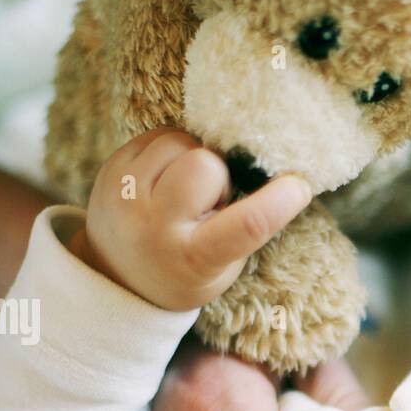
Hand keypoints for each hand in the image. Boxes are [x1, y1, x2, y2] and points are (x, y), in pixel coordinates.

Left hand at [69, 127, 312, 310]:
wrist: (120, 276)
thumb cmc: (188, 269)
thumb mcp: (224, 264)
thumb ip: (246, 225)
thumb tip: (272, 166)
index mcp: (194, 258)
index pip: (246, 225)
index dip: (279, 201)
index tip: (299, 185)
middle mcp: (154, 226)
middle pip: (206, 164)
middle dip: (219, 172)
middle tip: (209, 199)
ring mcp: (125, 195)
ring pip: (181, 141)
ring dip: (194, 158)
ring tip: (184, 190)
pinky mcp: (111, 169)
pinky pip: (158, 135)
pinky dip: (171, 151)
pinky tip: (165, 179)